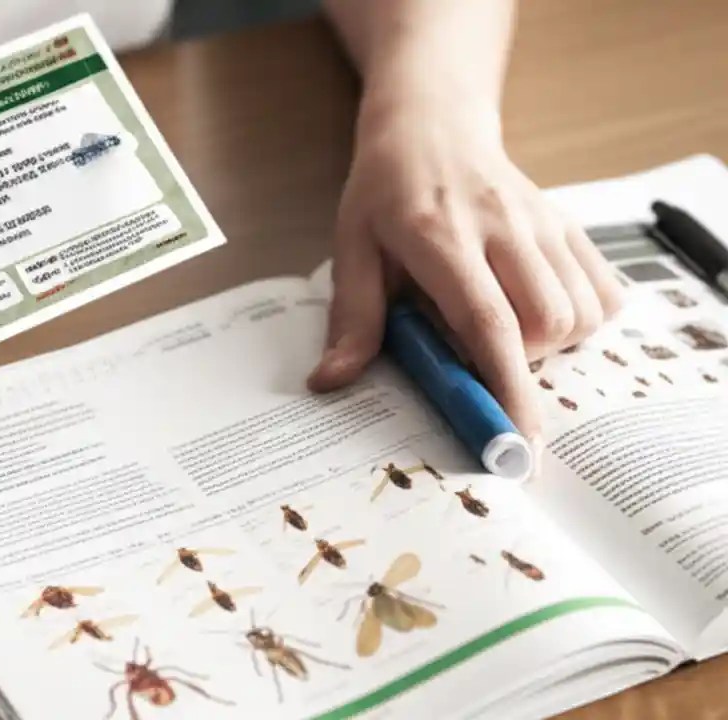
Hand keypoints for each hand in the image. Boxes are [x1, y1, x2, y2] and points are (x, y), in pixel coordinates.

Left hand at [306, 98, 624, 443]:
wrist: (432, 125)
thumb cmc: (385, 191)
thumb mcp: (351, 247)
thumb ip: (352, 316)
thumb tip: (330, 381)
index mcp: (440, 235)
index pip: (488, 323)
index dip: (505, 387)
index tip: (513, 440)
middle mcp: (503, 227)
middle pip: (544, 323)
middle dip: (517, 364)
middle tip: (473, 354)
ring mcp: (543, 222)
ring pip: (579, 311)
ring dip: (547, 344)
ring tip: (500, 329)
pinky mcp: (567, 223)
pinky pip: (603, 290)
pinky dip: (580, 319)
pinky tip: (537, 313)